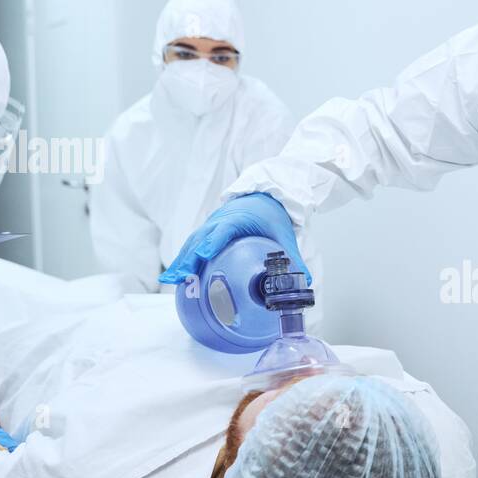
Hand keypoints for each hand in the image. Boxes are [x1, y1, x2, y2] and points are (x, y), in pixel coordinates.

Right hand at [158, 193, 309, 286]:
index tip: (206, 254)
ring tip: (172, 281)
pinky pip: (192, 245)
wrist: (264, 196)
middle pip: (201, 238)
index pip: (224, 229)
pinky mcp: (207, 232)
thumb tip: (306, 281)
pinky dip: (183, 259)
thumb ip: (293, 257)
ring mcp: (211, 225)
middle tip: (182, 277)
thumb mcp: (284, 235)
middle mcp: (220, 220)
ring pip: (192, 242)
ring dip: (181, 260)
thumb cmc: (272, 215)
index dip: (214, 241)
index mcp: (239, 218)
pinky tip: (176, 277)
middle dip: (190, 257)